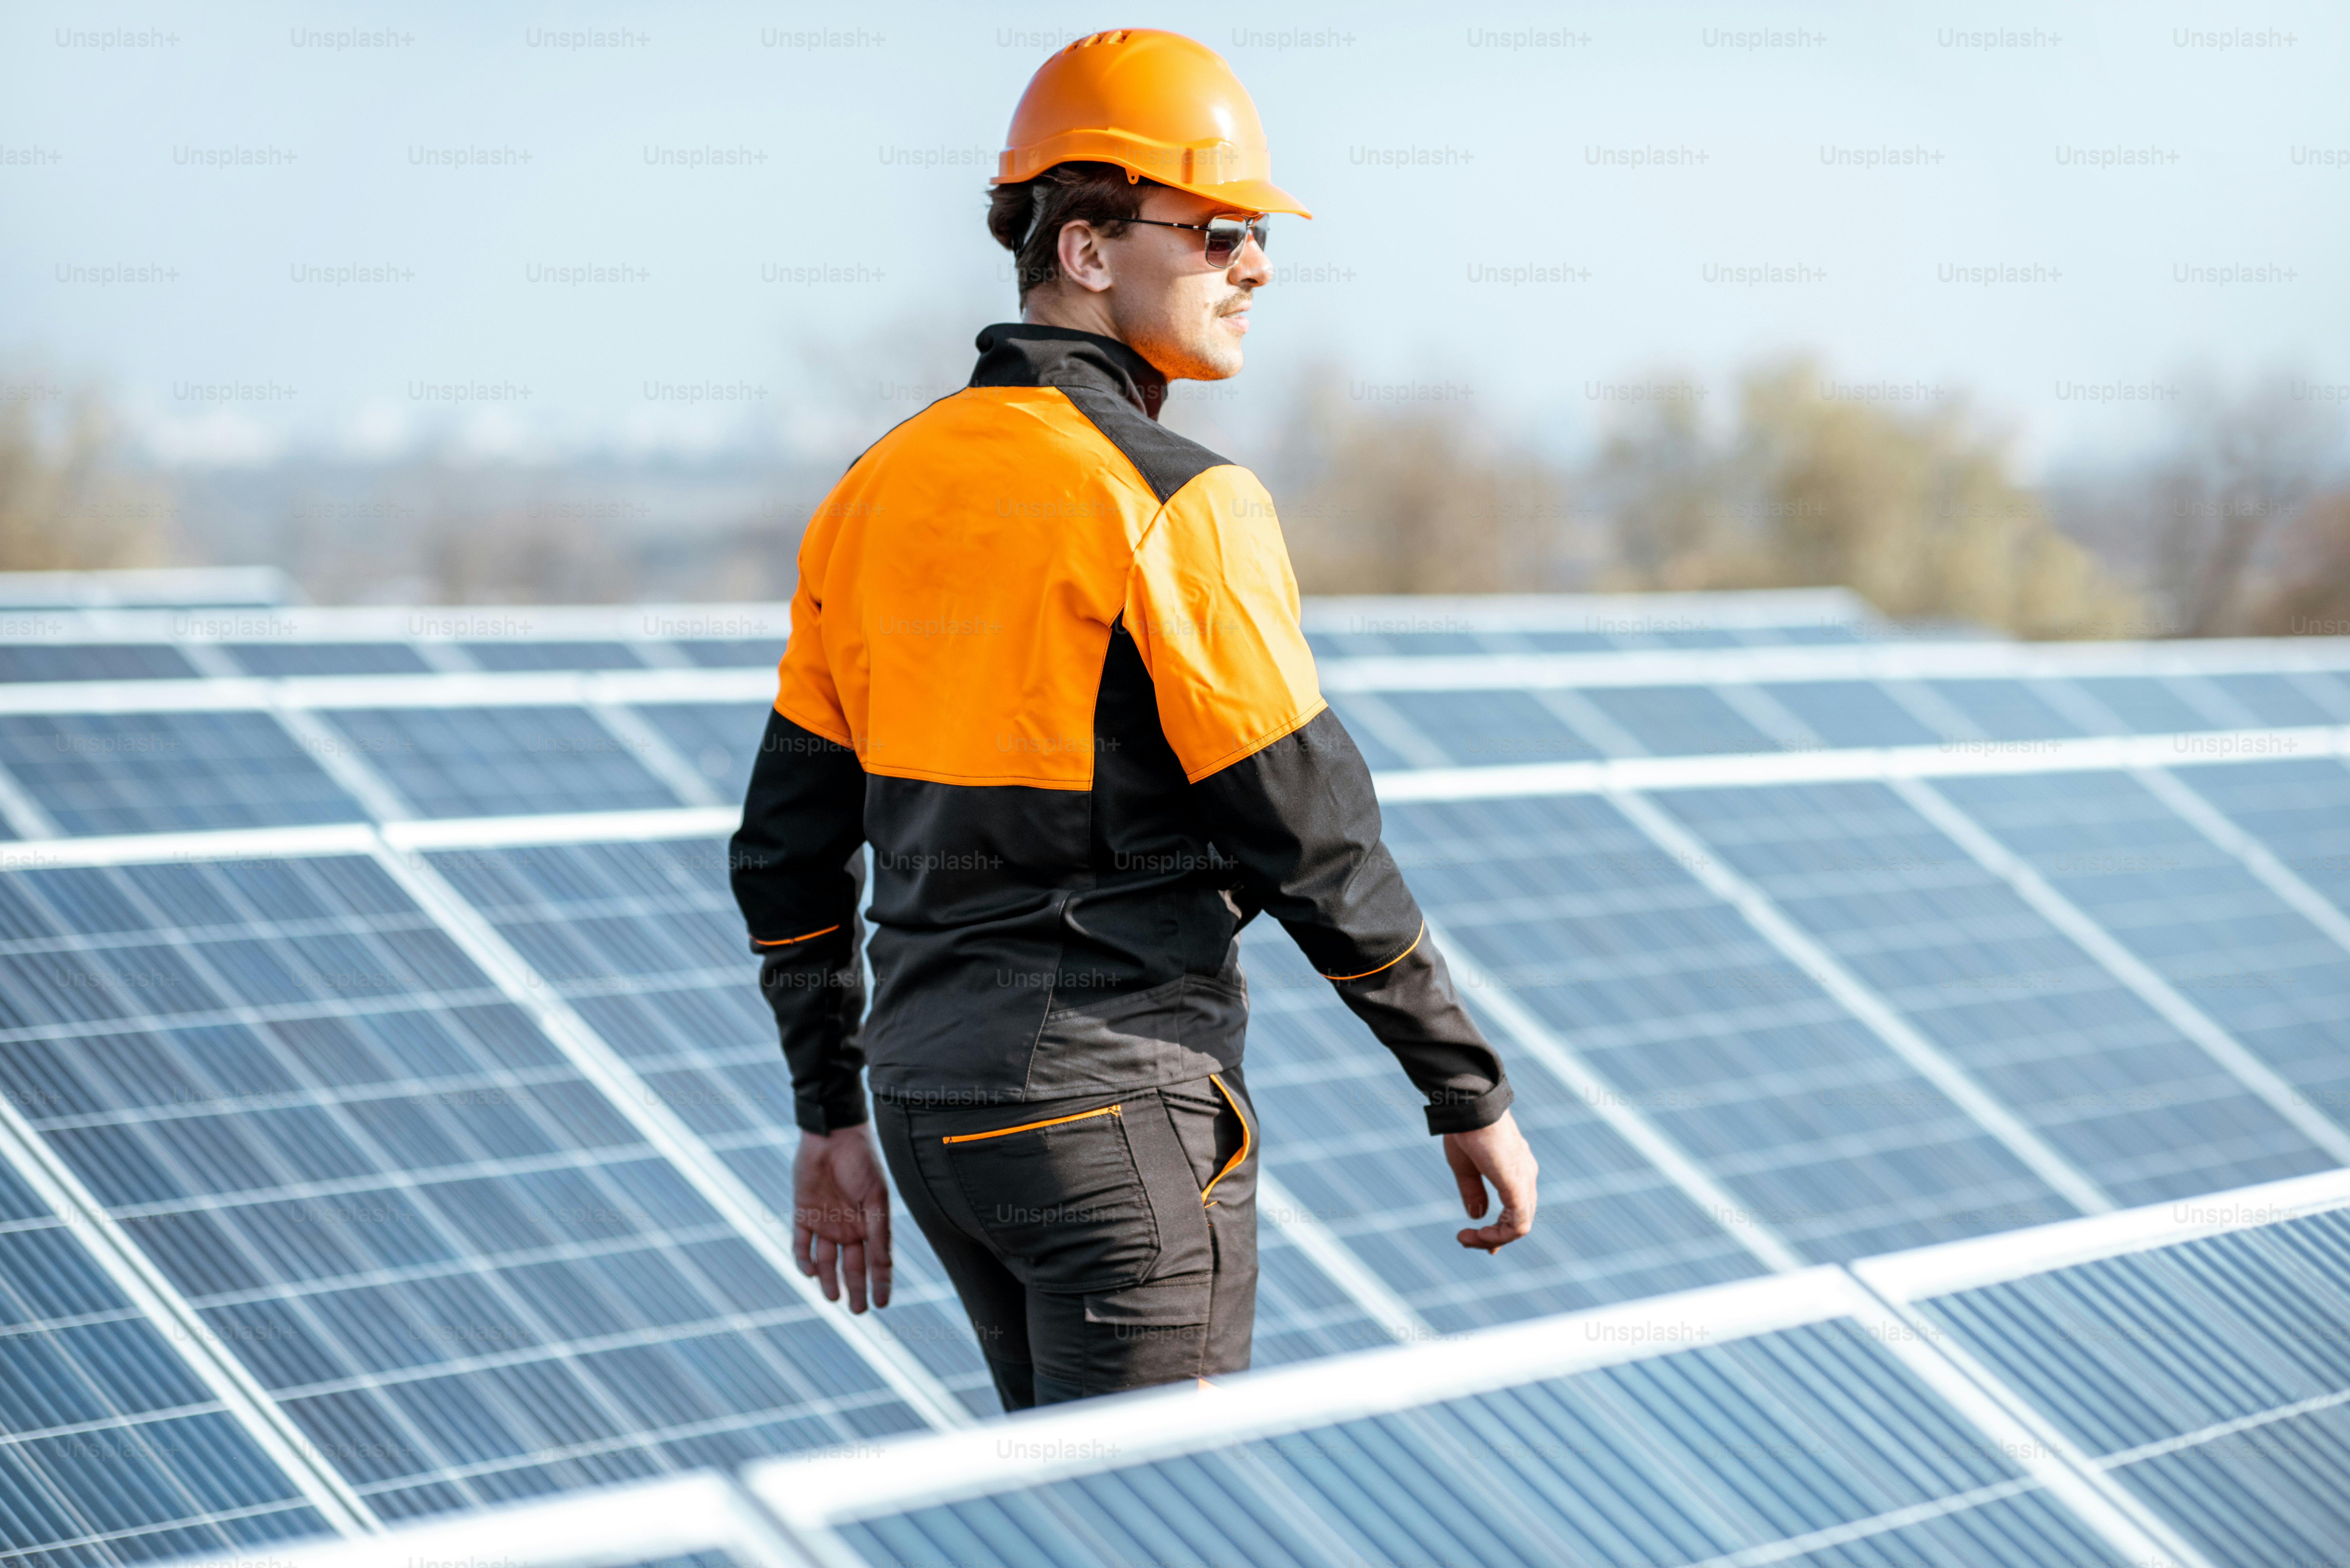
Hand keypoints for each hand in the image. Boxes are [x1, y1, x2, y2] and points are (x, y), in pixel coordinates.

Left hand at [793, 1123, 891, 1310]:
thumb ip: (879, 1232)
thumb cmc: (862, 1162)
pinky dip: (803, 1259)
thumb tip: (884, 1267)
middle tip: (859, 1311)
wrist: (833, 1135)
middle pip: (851, 1266)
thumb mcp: (876, 1199)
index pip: (877, 1261)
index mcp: (870, 1224)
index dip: (881, 1283)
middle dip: (855, 1289)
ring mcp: (825, 1222)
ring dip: (828, 1280)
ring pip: (825, 1260)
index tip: (882, 1303)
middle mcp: (848, 1227)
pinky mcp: (803, 1214)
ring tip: (832, 1298)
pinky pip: (801, 1243)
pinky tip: (810, 1272)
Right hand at [1442, 1110, 1537, 1252]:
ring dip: (1494, 1238)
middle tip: (1469, 1240)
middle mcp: (1526, 1176)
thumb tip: (1477, 1215)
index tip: (1476, 1235)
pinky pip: (1518, 1224)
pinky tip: (1480, 1234)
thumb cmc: (1467, 1130)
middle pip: (1518, 1218)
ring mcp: (1524, 1181)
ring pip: (1519, 1225)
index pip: (1516, 1207)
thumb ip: (1473, 1191)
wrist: (1470, 1108)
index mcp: (1515, 1168)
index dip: (1499, 1227)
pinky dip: (1499, 1235)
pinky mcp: (1518, 1186)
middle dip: (1495, 1236)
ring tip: (1468, 1238)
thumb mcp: (1465, 1167)